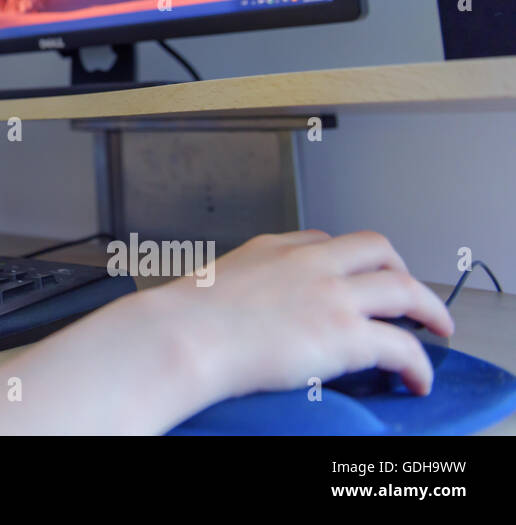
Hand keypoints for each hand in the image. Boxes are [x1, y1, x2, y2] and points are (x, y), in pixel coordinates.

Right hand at [161, 229, 453, 405]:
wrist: (182, 336)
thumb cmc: (182, 320)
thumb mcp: (211, 284)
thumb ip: (238, 287)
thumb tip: (235, 312)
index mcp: (272, 248)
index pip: (324, 241)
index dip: (347, 260)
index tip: (351, 276)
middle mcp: (308, 263)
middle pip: (376, 249)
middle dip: (400, 269)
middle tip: (408, 292)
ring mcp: (331, 295)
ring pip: (404, 288)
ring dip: (430, 308)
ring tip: (438, 327)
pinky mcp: (345, 334)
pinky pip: (403, 347)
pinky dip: (419, 365)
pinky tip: (416, 379)